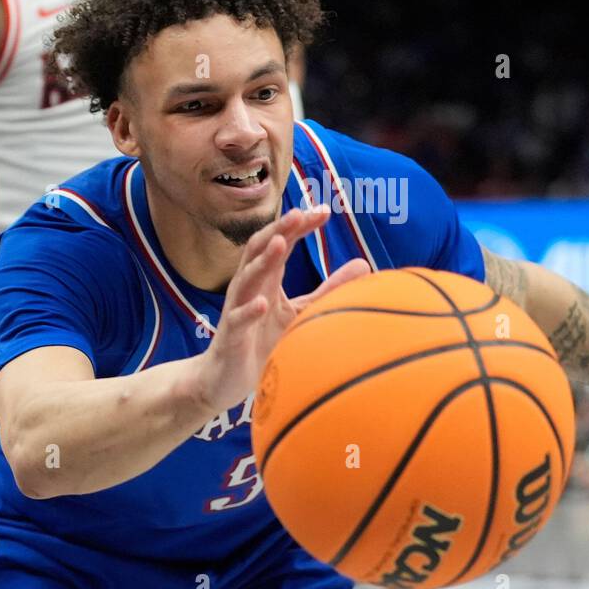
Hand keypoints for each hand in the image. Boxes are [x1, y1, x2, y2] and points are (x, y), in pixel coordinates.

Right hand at [194, 206, 370, 415]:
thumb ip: (328, 289)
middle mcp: (249, 287)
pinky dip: (249, 310)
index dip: (300, 225)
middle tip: (299, 213)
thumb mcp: (299, 311)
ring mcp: (237, 309)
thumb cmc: (261, 341)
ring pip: (246, 278)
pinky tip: (263, 303)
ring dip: (264, 260)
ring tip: (282, 244)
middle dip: (279, 229)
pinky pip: (237, 319)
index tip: (324, 210)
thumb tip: (364, 264)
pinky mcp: (231, 335)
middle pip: (260, 249)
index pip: (281, 241)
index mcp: (266, 278)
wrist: (223, 378)